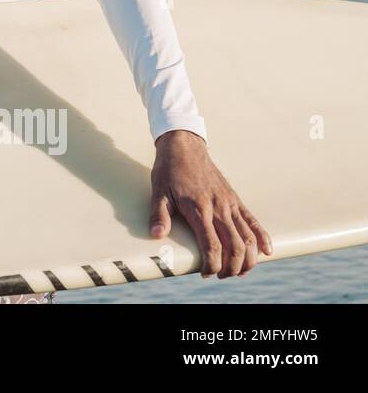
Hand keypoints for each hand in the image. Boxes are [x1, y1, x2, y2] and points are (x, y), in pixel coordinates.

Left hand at [149, 129, 273, 277]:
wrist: (184, 147)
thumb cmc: (169, 170)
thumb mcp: (159, 192)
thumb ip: (159, 215)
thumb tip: (156, 235)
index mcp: (199, 209)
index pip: (213, 245)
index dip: (212, 265)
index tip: (205, 274)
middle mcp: (219, 208)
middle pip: (235, 246)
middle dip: (232, 267)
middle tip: (222, 276)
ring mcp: (229, 204)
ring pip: (248, 237)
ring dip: (248, 259)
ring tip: (239, 271)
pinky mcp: (235, 199)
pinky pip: (253, 221)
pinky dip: (262, 238)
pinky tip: (266, 252)